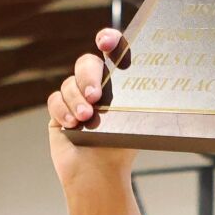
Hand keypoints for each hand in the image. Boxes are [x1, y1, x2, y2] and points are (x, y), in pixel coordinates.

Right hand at [46, 27, 136, 191]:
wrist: (99, 175)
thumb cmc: (121, 150)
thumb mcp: (134, 121)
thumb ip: (136, 98)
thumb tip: (160, 78)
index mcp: (119, 82)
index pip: (113, 52)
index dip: (108, 39)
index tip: (106, 42)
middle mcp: (97, 86)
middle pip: (87, 63)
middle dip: (89, 76)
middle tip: (96, 96)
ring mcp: (76, 97)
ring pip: (69, 82)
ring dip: (76, 99)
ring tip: (85, 119)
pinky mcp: (59, 111)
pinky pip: (55, 99)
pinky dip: (62, 111)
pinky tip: (71, 125)